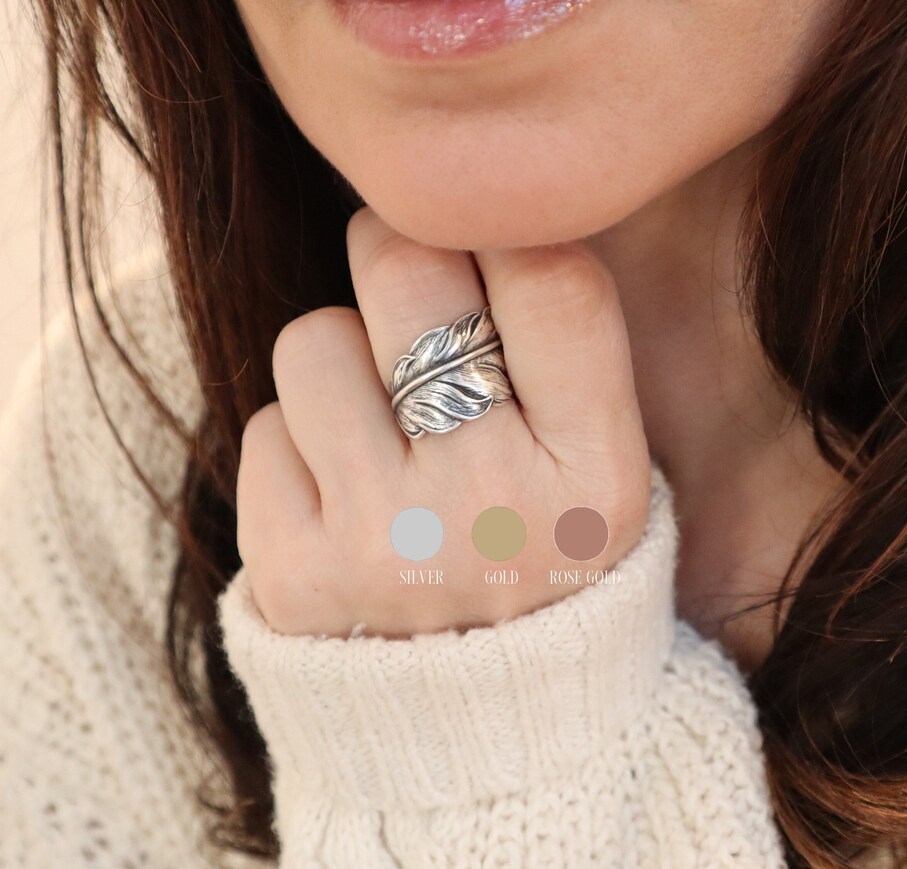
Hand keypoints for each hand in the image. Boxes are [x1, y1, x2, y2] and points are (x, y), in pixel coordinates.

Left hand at [236, 207, 651, 638]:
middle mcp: (494, 509)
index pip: (552, 277)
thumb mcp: (604, 478)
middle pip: (408, 270)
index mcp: (596, 481)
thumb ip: (561, 354)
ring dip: (341, 365)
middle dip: (400, 257)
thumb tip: (459, 214)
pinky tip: (345, 499)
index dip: (505, 236)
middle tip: (409, 300)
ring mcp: (386, 545)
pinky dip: (299, 445)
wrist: (482, 729)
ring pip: (314, 340)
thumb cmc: (544, 563)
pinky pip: (265, 427)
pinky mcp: (294, 574)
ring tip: (383, 434)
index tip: (484, 253)